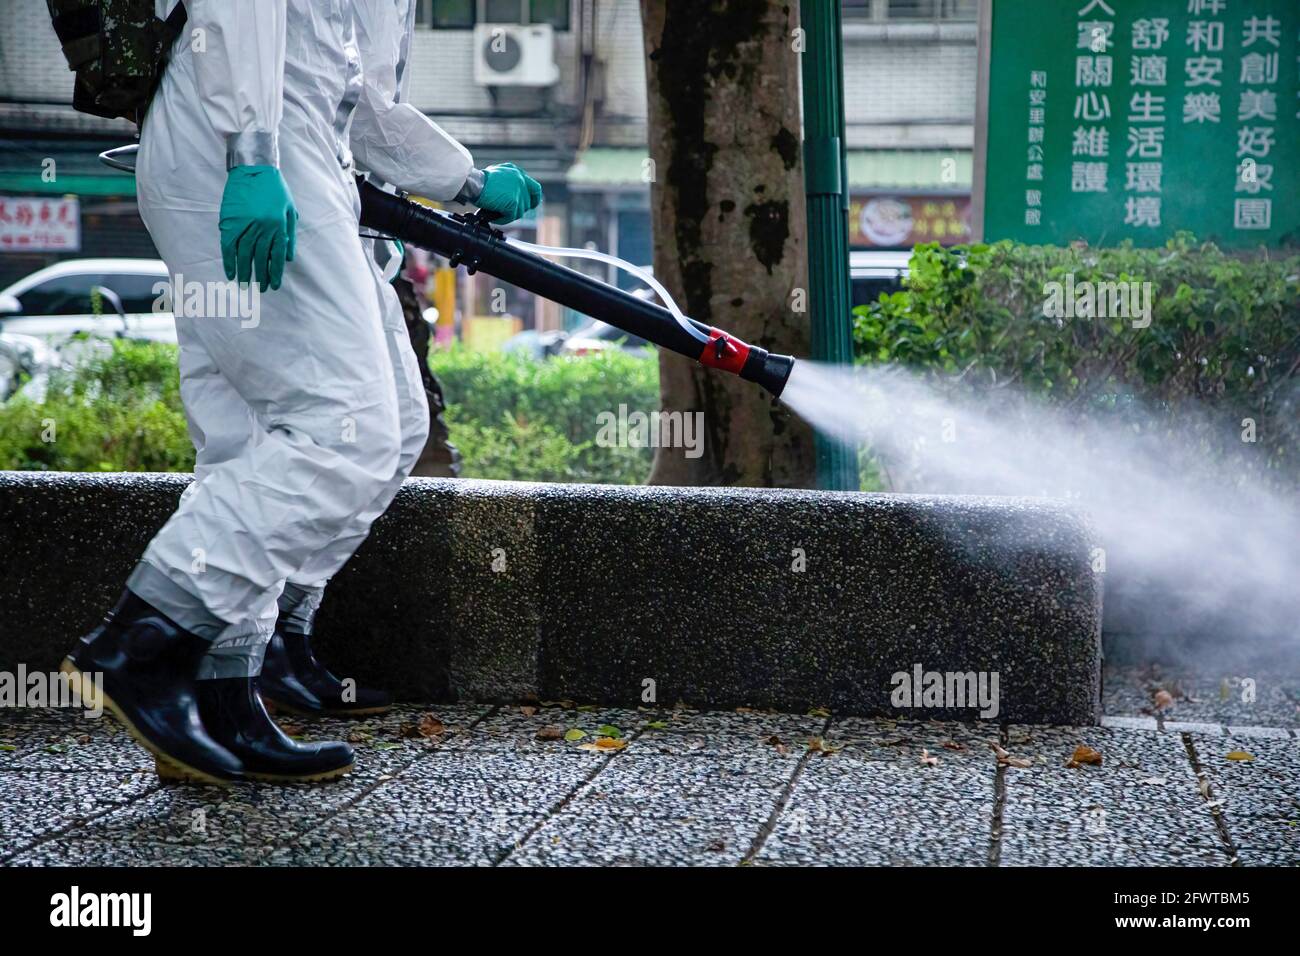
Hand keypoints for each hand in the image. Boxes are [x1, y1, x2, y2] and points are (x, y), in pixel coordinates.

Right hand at [219, 165, 297, 291]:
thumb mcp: (290, 210)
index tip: (273, 285)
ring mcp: (246, 225)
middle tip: (260, 289)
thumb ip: (290, 234)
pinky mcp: (231, 221)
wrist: (254, 168)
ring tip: (244, 284)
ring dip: (244, 271)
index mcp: (278, 226)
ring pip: (244, 254)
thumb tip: (288, 258)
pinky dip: (228, 260)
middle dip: (261, 276)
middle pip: (260, 258)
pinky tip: (230, 272)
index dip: (275, 273)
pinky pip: (229, 246)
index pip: (277, 257)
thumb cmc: (275, 189)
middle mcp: (263, 228)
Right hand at [477, 162, 542, 224]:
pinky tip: (494, 217)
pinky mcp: (514, 202)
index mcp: (517, 172)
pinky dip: (502, 219)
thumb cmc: (479, 180)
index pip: (535, 188)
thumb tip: (510, 194)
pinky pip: (511, 217)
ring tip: (496, 213)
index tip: (530, 205)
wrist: (474, 183)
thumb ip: (508, 182)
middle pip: (527, 203)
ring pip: (519, 212)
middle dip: (517, 210)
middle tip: (506, 212)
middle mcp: (521, 180)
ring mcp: (519, 191)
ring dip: (508, 215)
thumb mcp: (497, 175)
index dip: (534, 199)